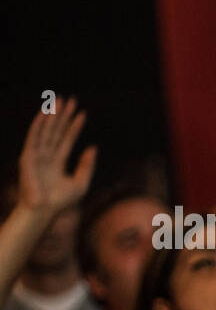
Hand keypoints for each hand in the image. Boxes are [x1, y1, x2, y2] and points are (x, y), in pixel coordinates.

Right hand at [18, 97, 96, 214]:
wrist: (44, 210)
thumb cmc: (61, 201)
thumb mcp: (80, 182)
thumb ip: (87, 165)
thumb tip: (93, 147)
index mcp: (57, 161)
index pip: (67, 139)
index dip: (74, 126)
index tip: (82, 113)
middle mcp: (46, 155)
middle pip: (56, 130)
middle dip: (63, 115)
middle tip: (71, 99)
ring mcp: (36, 154)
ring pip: (46, 130)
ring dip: (52, 115)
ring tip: (60, 101)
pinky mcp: (28, 156)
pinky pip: (34, 136)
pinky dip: (39, 124)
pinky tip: (45, 112)